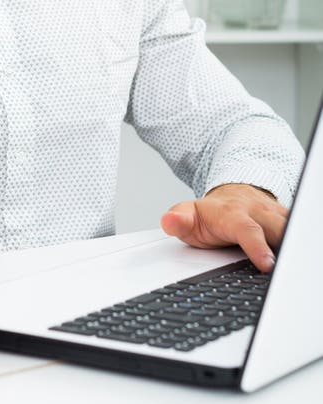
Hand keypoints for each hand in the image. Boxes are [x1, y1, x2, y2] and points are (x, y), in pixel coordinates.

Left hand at [160, 183, 288, 271]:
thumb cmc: (211, 214)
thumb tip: (168, 220)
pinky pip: (298, 230)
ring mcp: (275, 214)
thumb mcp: (189, 216)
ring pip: (292, 228)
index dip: (258, 246)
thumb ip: (178, 220)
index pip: (247, 229)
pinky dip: (299, 244)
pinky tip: (299, 260)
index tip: (267, 265)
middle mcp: (257, 211)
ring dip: (295, 246)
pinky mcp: (287, 219)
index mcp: (232, 213)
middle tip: (289, 273)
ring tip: (297, 270)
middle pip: (279, 229)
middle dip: (287, 248)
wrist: (231, 194)